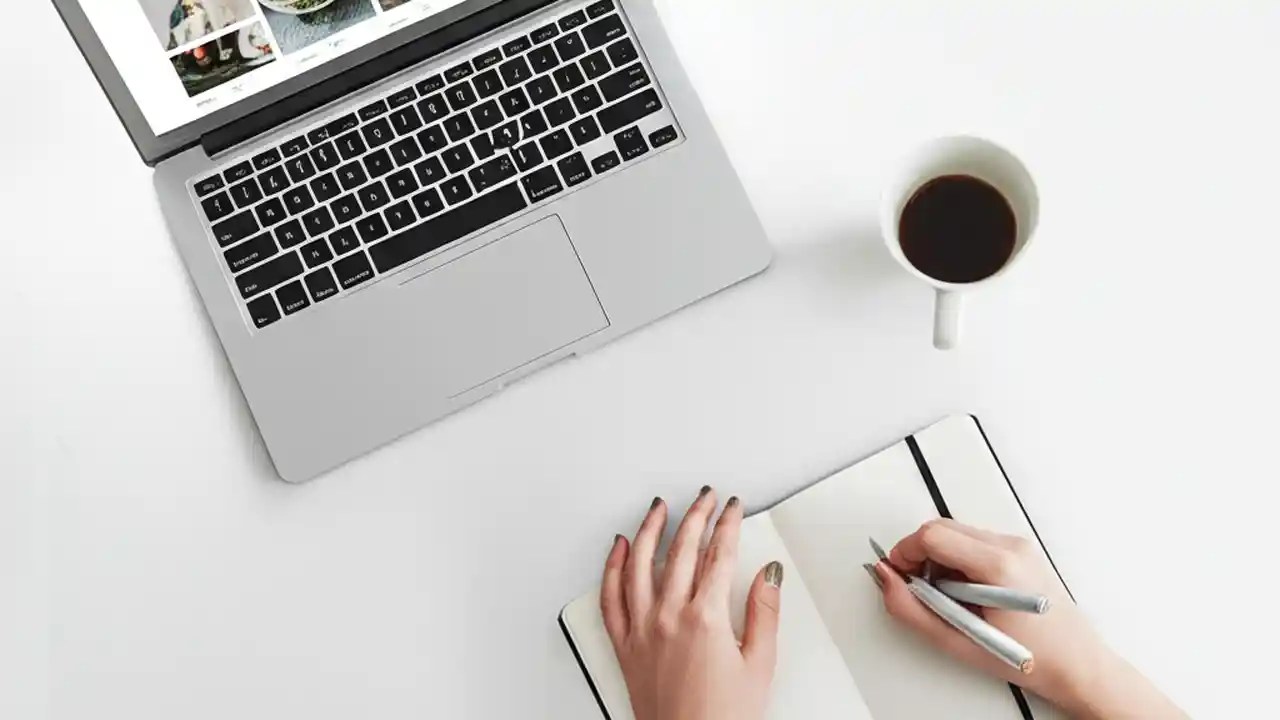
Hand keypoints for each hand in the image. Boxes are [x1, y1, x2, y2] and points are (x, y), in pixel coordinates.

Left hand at [601, 488, 782, 719]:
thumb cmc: (722, 718)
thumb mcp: (759, 664)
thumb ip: (764, 613)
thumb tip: (768, 575)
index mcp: (705, 619)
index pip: (718, 554)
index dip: (728, 524)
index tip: (733, 508)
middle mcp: (668, 618)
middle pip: (681, 550)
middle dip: (695, 516)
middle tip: (704, 499)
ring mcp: (642, 629)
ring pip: (640, 564)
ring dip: (651, 530)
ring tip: (659, 508)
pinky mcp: (624, 645)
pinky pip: (611, 597)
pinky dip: (613, 567)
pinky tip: (620, 548)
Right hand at [872, 519, 1185, 719]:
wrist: (1077, 664)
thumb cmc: (1032, 659)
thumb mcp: (958, 642)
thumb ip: (912, 609)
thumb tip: (887, 581)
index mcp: (999, 565)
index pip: (932, 535)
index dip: (904, 552)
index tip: (896, 573)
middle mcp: (1011, 547)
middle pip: (941, 527)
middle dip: (919, 554)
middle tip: (916, 587)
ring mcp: (1018, 546)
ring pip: (956, 532)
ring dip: (938, 559)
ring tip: (946, 597)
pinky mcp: (1019, 551)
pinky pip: (973, 542)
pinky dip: (957, 561)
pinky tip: (964, 593)